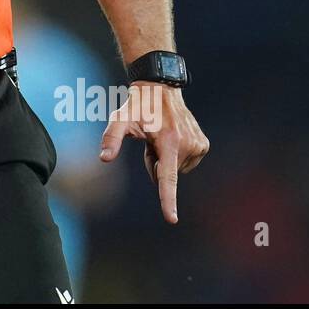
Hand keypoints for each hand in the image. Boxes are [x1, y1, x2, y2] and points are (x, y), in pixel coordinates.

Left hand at [99, 82, 208, 223]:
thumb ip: (111, 138)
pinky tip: (172, 136)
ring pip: (177, 169)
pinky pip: (187, 162)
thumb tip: (104, 158)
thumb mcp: (120, 119)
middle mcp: (187, 145)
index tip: (172, 219)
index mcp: (168, 142)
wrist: (161, 89)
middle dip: (156, 163)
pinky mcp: (204, 145)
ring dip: (166, 157)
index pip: (166, 178)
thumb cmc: (137, 106)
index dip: (167, 200)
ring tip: (161, 136)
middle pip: (166, 173)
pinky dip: (177, 154)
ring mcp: (198, 145)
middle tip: (151, 140)